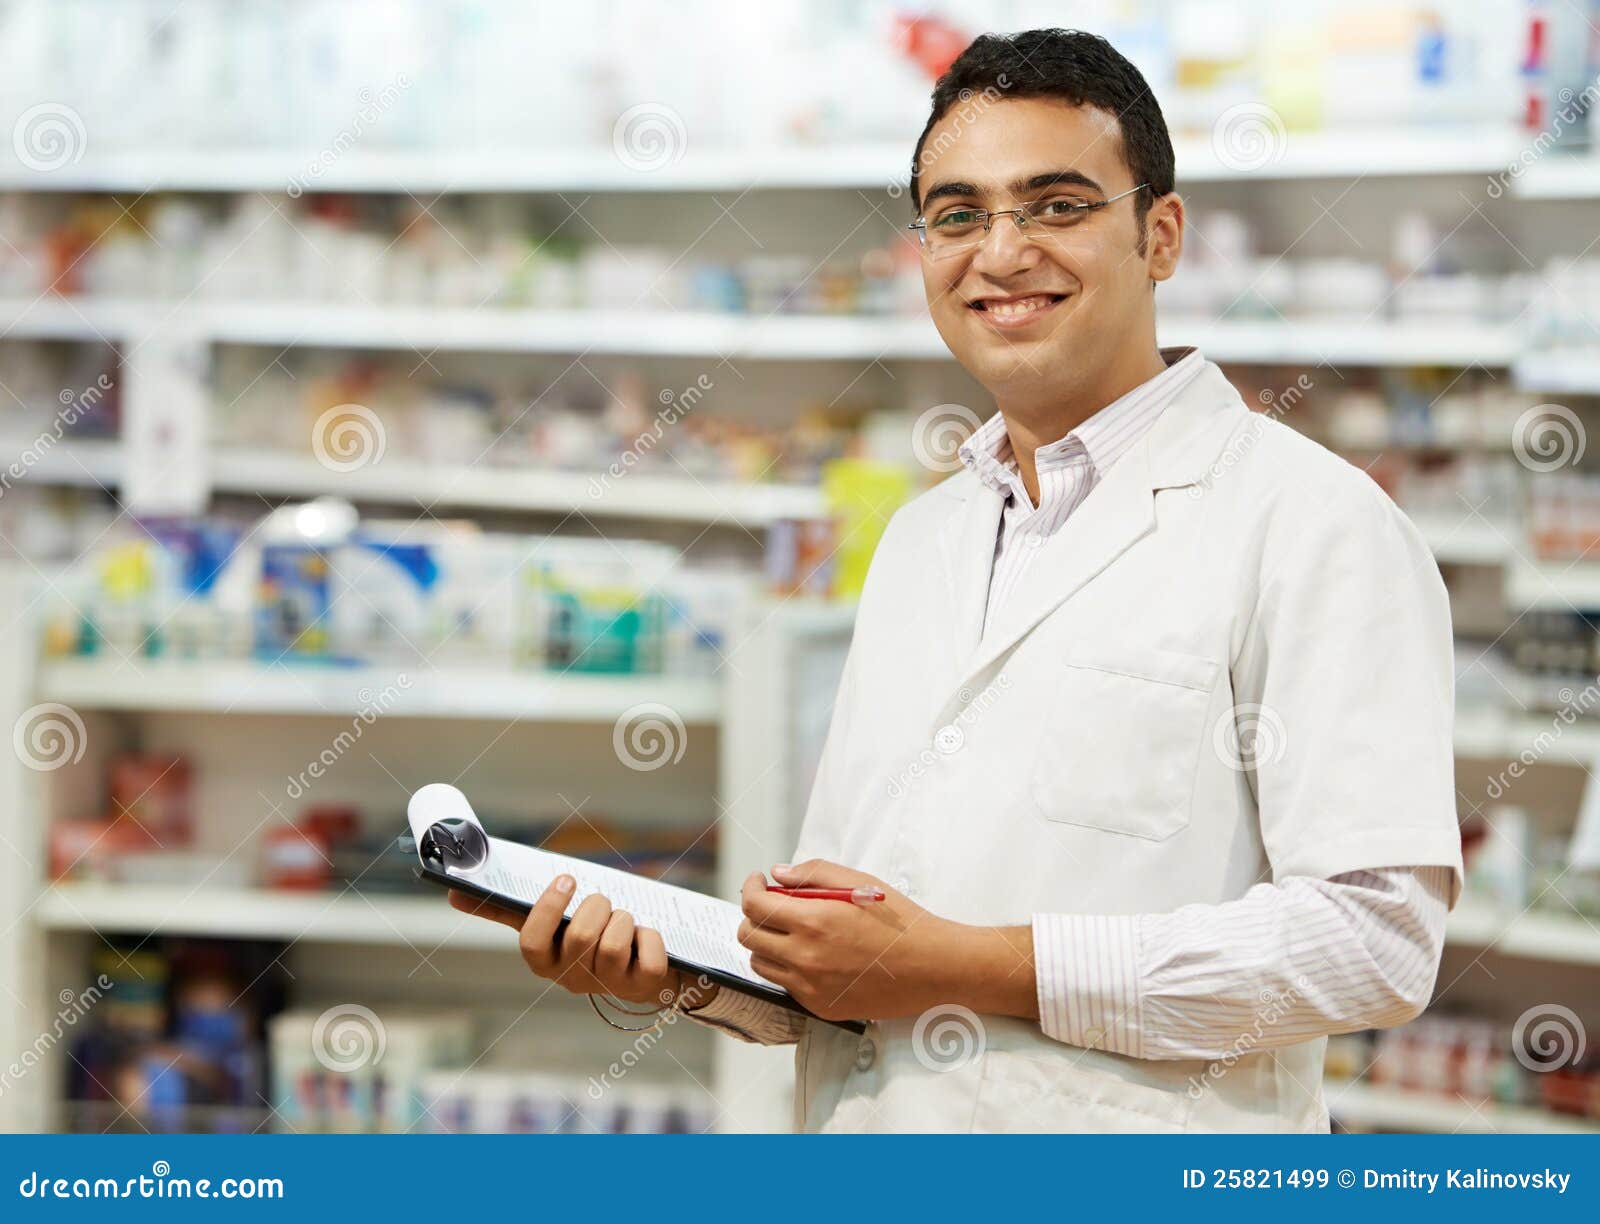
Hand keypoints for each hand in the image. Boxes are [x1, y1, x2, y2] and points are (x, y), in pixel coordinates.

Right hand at [448, 876, 717, 1011]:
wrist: (641, 967)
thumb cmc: (588, 935)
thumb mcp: (550, 921)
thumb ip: (505, 909)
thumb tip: (452, 892)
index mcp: (545, 962)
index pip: (532, 943)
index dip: (548, 910)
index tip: (566, 878)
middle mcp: (573, 979)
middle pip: (579, 938)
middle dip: (595, 907)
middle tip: (602, 900)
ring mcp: (609, 986)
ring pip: (613, 945)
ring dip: (622, 919)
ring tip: (623, 918)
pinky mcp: (644, 987)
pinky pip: (649, 955)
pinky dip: (651, 936)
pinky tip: (645, 935)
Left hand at [736, 860, 1024, 1023]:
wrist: (932, 967)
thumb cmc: (899, 922)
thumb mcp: (859, 882)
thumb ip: (813, 874)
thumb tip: (778, 874)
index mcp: (813, 921)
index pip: (755, 906)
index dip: (750, 888)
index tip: (759, 881)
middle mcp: (804, 957)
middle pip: (748, 937)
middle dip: (753, 915)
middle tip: (771, 905)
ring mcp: (810, 987)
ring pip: (761, 964)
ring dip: (767, 943)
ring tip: (791, 930)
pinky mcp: (819, 1006)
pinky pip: (786, 985)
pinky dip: (788, 967)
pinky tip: (813, 954)